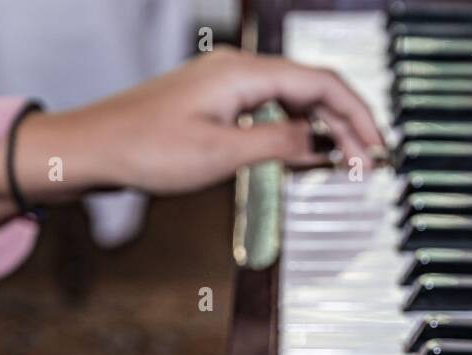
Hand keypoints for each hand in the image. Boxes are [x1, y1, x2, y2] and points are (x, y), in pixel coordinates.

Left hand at [56, 46, 386, 193]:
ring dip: (322, 132)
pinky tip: (302, 158)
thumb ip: (278, 144)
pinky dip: (294, 134)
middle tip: (369, 165)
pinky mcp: (216, 105)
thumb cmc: (143, 149)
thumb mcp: (221, 154)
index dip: (359, 116)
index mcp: (245, 73)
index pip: (323, 84)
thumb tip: (320, 142)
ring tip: (343, 165)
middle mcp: (239, 71)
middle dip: (347, 127)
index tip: (380, 148)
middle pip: (313, 91)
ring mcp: (227, 87)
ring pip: (293, 102)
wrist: (91, 149)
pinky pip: (270, 112)